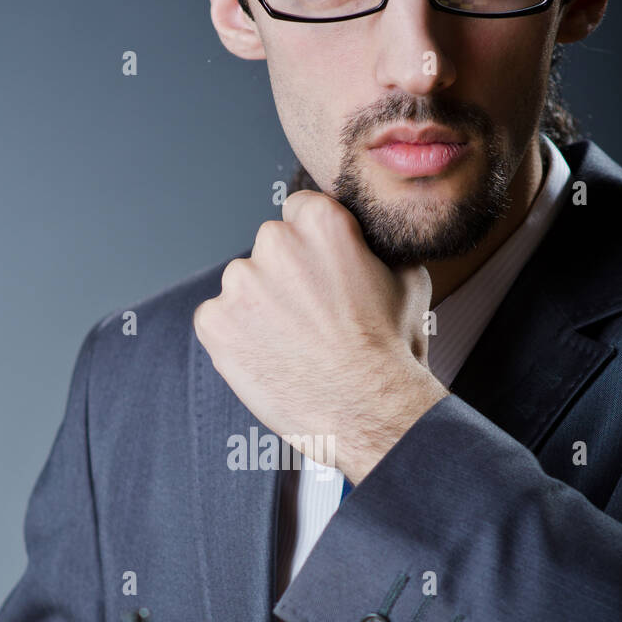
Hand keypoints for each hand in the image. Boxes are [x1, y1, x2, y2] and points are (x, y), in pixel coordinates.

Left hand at [193, 190, 447, 483]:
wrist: (368, 411)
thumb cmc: (391, 351)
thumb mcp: (407, 278)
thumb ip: (372, 245)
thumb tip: (363, 240)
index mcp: (321, 222)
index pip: (299, 211)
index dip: (311, 247)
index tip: (319, 274)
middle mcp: (275, 242)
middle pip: (269, 249)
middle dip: (285, 277)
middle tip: (311, 319)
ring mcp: (239, 283)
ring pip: (243, 287)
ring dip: (259, 309)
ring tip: (294, 346)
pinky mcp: (214, 322)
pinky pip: (217, 320)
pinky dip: (236, 339)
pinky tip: (270, 359)